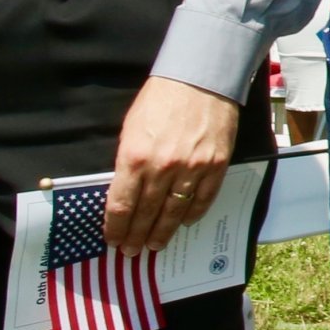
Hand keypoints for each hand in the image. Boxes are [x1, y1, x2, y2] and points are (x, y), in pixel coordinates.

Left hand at [105, 77, 242, 252]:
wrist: (200, 79)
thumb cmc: (160, 100)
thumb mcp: (131, 130)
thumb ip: (128, 163)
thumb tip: (126, 193)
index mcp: (134, 158)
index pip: (121, 205)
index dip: (116, 228)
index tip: (113, 240)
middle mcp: (162, 168)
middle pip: (146, 214)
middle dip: (136, 235)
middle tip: (132, 251)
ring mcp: (192, 169)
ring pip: (174, 212)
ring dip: (163, 232)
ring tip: (155, 245)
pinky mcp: (216, 165)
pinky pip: (202, 199)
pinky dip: (192, 214)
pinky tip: (184, 223)